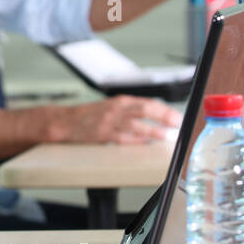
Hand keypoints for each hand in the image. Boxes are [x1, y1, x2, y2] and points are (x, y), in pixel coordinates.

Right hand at [51, 96, 181, 144]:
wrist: (66, 121)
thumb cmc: (90, 115)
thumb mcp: (112, 107)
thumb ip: (132, 110)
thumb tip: (156, 116)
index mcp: (121, 101)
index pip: (149, 102)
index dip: (165, 110)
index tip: (178, 117)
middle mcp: (117, 109)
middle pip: (146, 110)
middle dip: (164, 117)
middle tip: (177, 124)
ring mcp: (110, 122)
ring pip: (136, 124)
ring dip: (153, 130)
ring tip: (166, 136)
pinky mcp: (103, 134)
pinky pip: (123, 137)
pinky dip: (135, 140)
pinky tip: (145, 143)